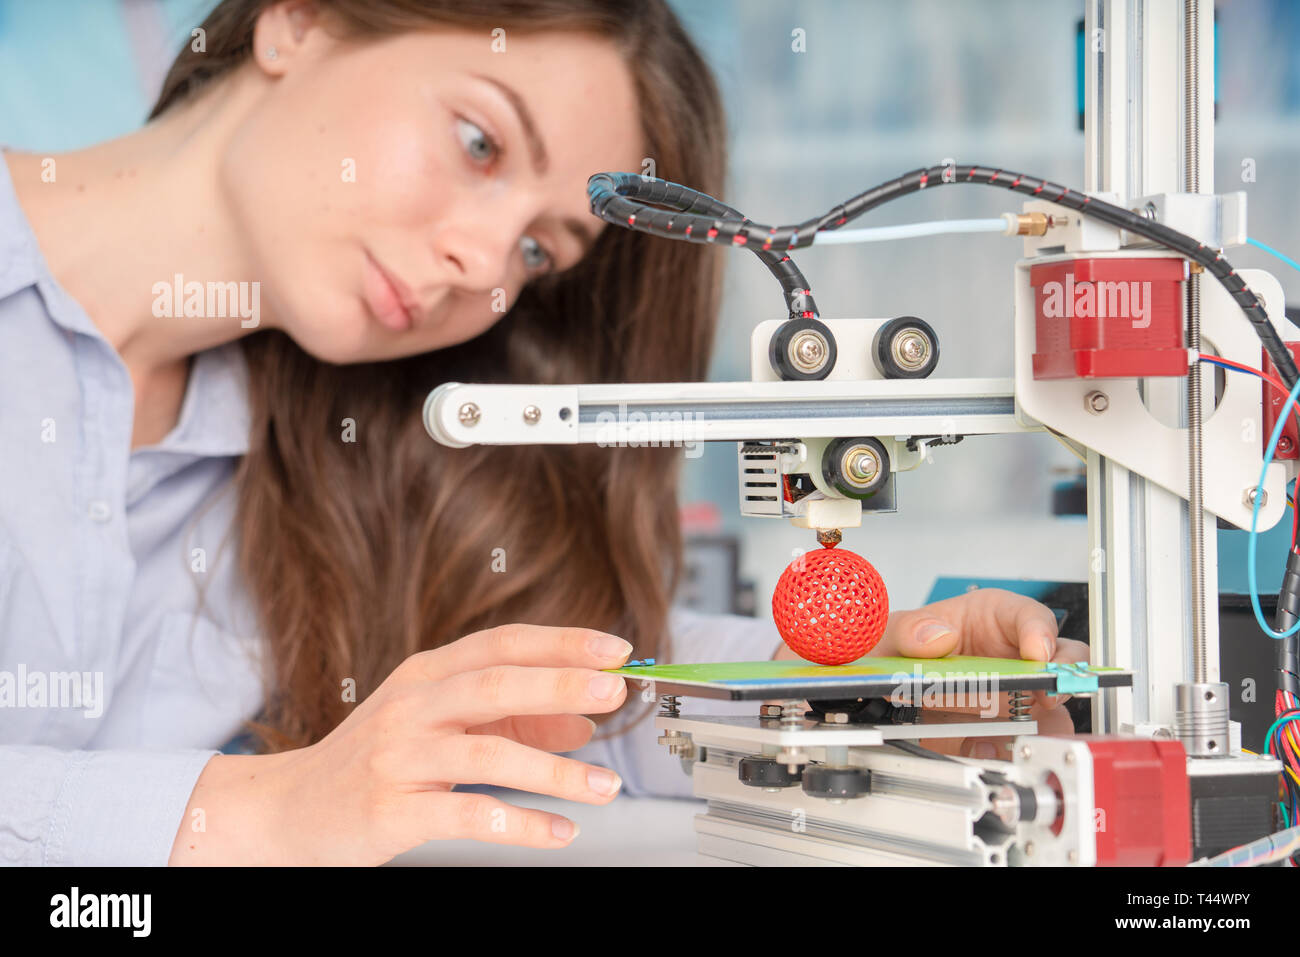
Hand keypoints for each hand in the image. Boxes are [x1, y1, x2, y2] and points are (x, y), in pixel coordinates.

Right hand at [169, 624, 632, 864]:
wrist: (291, 808)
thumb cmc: (378, 759)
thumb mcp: (441, 724)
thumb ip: (512, 719)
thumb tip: (583, 722)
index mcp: (427, 674)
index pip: (502, 644)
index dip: (562, 642)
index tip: (616, 649)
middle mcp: (412, 706)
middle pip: (496, 684)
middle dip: (562, 684)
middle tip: (616, 692)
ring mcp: (399, 757)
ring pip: (488, 753)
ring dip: (555, 772)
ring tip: (604, 787)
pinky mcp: (392, 810)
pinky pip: (467, 815)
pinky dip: (521, 824)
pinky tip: (559, 832)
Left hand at [871, 587, 1088, 757]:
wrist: (891, 686)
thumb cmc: (907, 648)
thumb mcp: (896, 632)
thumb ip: (909, 630)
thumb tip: (937, 637)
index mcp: (995, 617)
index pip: (1032, 617)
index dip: (1040, 633)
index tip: (1037, 652)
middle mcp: (1014, 654)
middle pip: (1062, 660)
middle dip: (1061, 677)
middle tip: (1046, 696)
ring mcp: (1016, 691)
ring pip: (1053, 705)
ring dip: (1043, 721)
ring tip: (1013, 731)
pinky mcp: (1007, 726)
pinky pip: (1021, 740)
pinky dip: (1006, 748)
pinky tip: (981, 749)